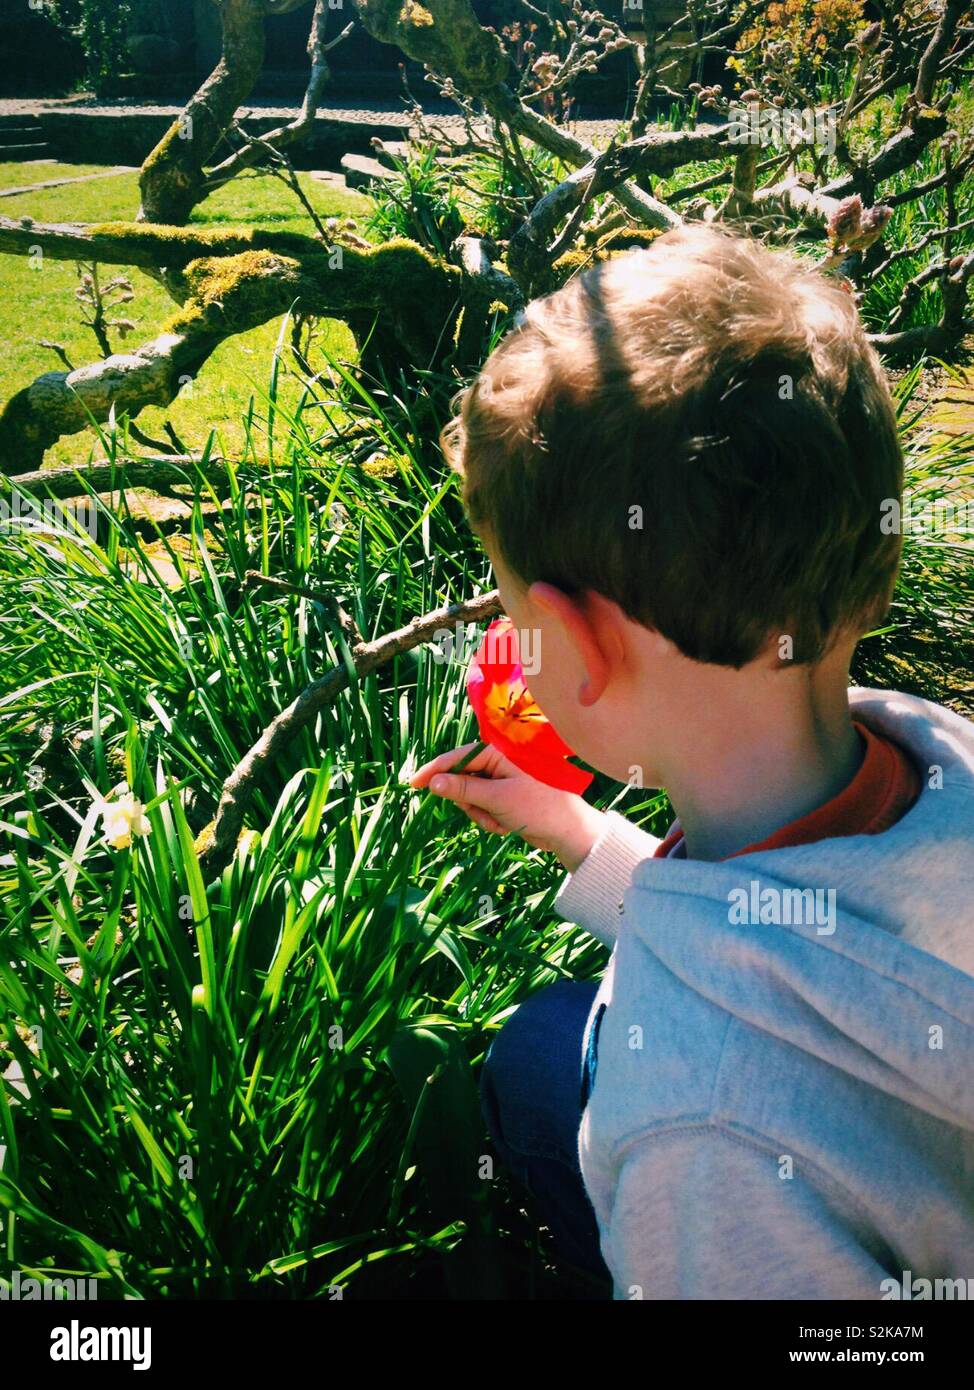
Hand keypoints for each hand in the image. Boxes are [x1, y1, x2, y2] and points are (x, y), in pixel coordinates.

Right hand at [410, 740, 606, 872]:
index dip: (434, 771)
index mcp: (499, 753)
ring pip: (470, 798)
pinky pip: (482, 808)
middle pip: (461, 780)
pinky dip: (489, 820)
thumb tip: (433, 782)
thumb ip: (463, 789)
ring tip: (501, 823)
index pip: (457, 758)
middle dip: (469, 802)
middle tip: (486, 814)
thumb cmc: (539, 807)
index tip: (413, 784)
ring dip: (481, 815)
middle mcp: (498, 763)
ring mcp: (501, 781)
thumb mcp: (497, 798)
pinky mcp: (504, 797)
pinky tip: (507, 826)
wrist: (568, 832)